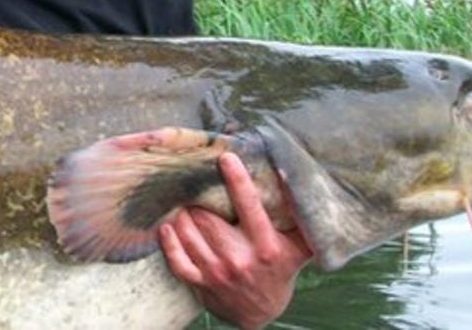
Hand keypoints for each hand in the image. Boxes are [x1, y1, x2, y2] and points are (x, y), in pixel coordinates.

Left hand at [158, 153, 312, 329]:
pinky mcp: (201, 284)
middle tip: (192, 179)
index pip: (250, 207)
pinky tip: (167, 226)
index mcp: (266, 247)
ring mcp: (218, 273)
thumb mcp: (300, 247)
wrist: (261, 312)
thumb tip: (302, 181)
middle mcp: (240, 260)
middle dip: (199, 197)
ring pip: (190, 235)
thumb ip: (304, 219)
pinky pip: (177, 261)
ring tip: (182, 200)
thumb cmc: (280, 269)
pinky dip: (169, 242)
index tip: (226, 158)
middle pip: (209, 218)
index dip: (237, 181)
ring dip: (183, 215)